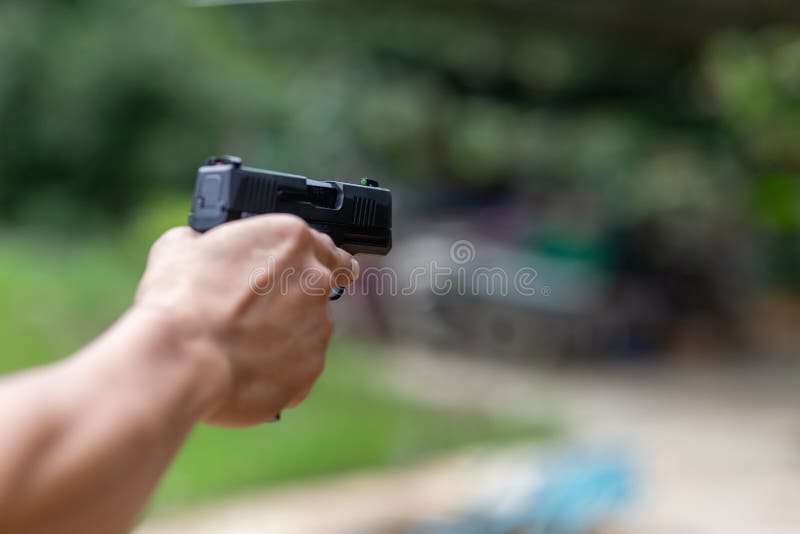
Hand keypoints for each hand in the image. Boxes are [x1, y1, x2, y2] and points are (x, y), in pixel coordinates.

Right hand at [133, 215, 358, 426]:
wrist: (181, 359)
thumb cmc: (180, 299)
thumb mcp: (185, 244)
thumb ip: (212, 242)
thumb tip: (203, 247)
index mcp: (292, 240)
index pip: (326, 247)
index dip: (315, 261)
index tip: (306, 273)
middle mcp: (316, 281)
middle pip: (317, 290)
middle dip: (292, 300)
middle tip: (252, 312)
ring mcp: (318, 327)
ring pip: (308, 330)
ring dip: (284, 334)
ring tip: (237, 343)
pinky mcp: (310, 369)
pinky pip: (298, 366)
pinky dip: (277, 368)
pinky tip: (242, 367)